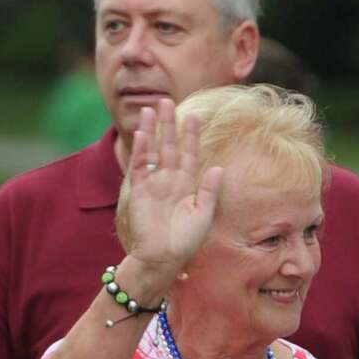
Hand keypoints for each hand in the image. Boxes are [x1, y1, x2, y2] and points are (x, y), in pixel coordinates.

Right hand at [123, 98, 222, 280]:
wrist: (164, 258)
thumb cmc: (186, 240)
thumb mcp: (204, 213)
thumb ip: (210, 190)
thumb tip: (219, 167)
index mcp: (187, 183)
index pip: (189, 152)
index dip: (191, 134)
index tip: (194, 114)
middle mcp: (169, 179)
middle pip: (169, 145)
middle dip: (168, 123)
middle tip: (166, 100)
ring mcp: (153, 183)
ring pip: (153, 150)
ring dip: (152, 130)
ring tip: (150, 109)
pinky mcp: (139, 192)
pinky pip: (140, 167)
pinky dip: (141, 151)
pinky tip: (143, 134)